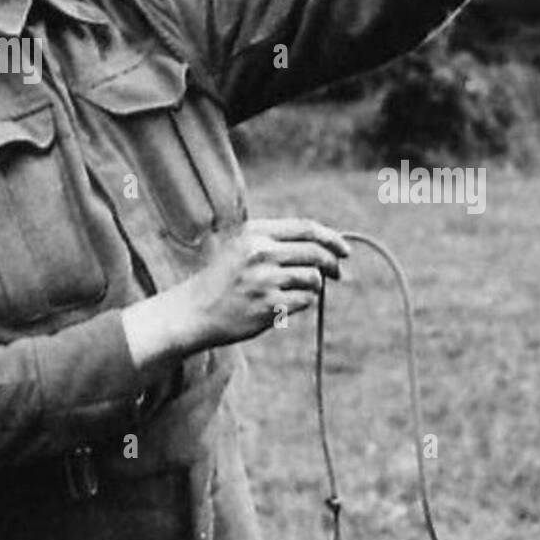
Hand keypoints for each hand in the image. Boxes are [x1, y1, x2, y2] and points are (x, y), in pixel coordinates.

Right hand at [121, 217, 348, 368]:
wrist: (194, 311)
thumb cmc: (224, 278)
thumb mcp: (243, 246)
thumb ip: (278, 241)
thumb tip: (327, 246)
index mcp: (255, 232)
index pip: (307, 228)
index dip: (332, 238)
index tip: (345, 250)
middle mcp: (261, 252)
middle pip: (316, 253)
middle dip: (333, 264)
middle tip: (338, 274)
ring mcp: (265, 280)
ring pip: (314, 279)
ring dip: (314, 286)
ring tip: (297, 289)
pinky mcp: (269, 305)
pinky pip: (304, 300)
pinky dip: (303, 301)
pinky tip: (284, 303)